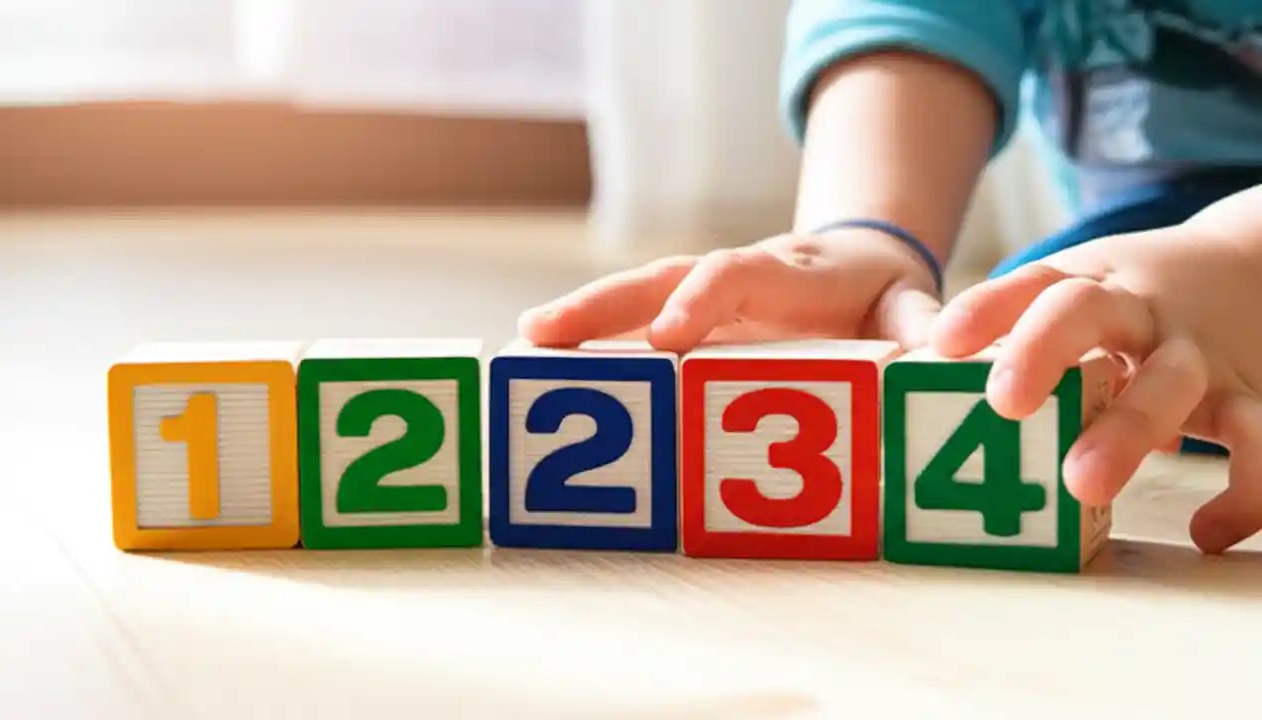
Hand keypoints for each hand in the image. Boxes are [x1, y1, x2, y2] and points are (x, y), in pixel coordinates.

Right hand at [518, 229, 940, 351]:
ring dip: (581, 319)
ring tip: (526, 346)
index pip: (738, 274)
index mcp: (788, 271)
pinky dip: (592, 342)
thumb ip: (922, 329)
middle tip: (545, 333)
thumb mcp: (910, 307)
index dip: (702, 300)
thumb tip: (936, 361)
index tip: (669, 338)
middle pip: (662, 277)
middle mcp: (735, 276)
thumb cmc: (881, 293)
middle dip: (605, 304)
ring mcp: (704, 295)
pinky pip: (633, 325)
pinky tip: (546, 364)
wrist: (859, 262)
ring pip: (635, 297)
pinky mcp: (688, 317)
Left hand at [931, 186, 1261, 553]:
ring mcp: (1195, 351)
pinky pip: (1257, 440)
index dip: (985, 309)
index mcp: (1087, 282)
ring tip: (1082, 483)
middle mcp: (1138, 309)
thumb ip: (1014, 337)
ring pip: (1170, 380)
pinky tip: (1206, 532)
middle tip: (1003, 403)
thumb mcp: (1078, 297)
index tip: (942, 344)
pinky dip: (1243, 490)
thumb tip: (916, 384)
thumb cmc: (1129, 302)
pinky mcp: (1249, 392)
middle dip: (1043, 352)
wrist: (1252, 265)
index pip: (1030, 282)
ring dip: (1127, 431)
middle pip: (1088, 314)